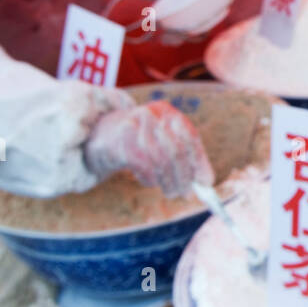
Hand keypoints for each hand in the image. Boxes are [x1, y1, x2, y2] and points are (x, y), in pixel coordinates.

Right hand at [83, 100, 213, 197]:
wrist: (100, 135)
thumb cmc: (140, 143)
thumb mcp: (164, 142)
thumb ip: (185, 158)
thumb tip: (207, 182)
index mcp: (168, 113)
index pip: (190, 136)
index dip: (200, 161)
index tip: (206, 182)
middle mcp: (153, 115)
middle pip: (176, 150)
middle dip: (185, 177)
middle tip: (186, 193)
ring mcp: (135, 126)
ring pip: (160, 160)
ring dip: (168, 182)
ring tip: (171, 192)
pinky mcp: (121, 141)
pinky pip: (143, 166)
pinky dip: (150, 179)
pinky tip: (149, 181)